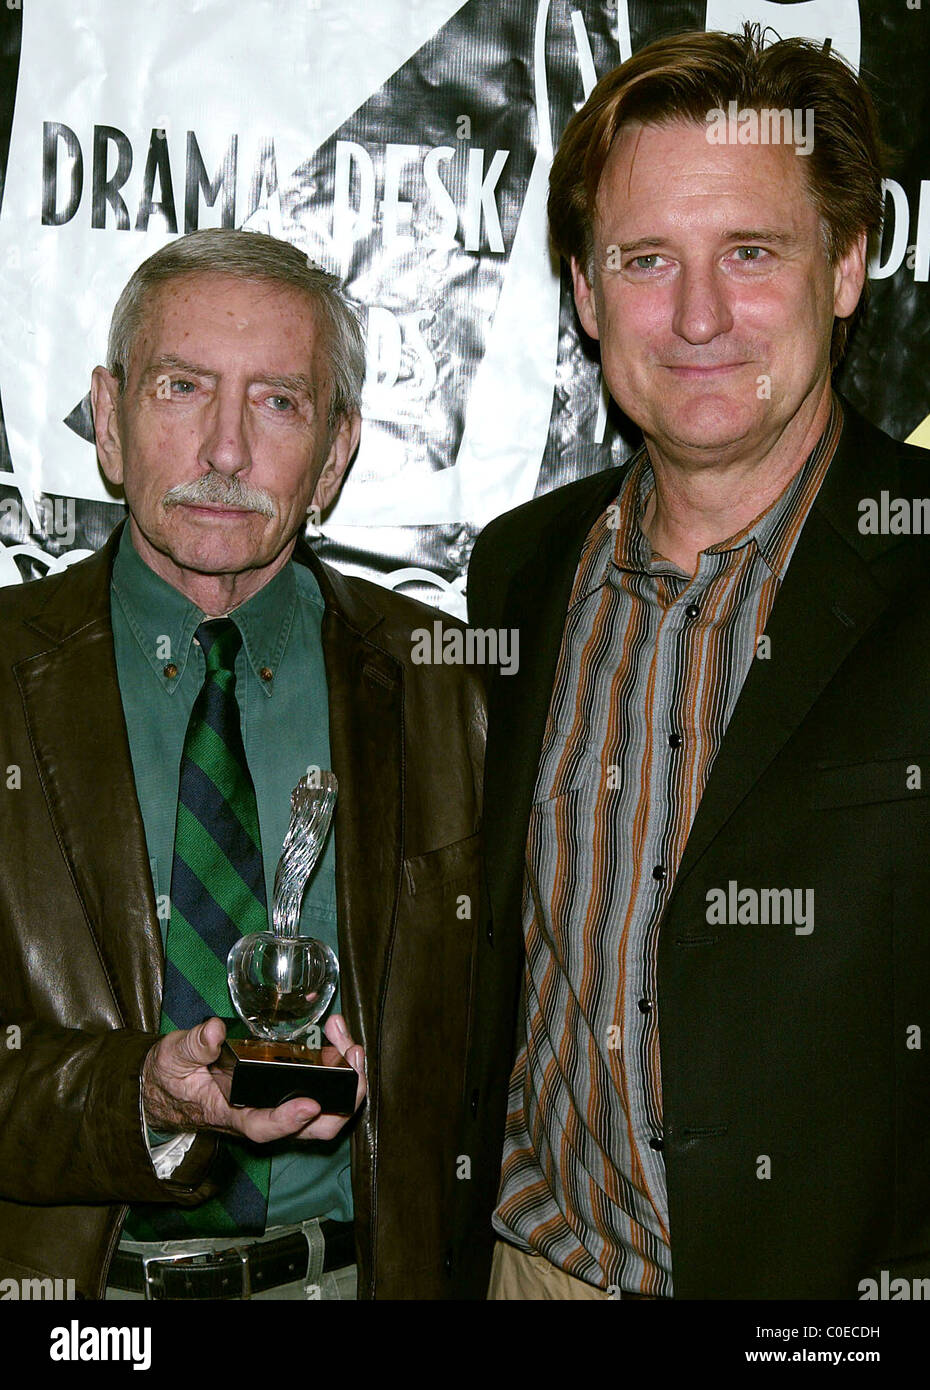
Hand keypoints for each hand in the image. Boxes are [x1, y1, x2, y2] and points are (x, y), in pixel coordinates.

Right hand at [142, 1014, 365, 1142]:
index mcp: (232, 1114)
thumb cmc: (173, 1075)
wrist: (171, 1087)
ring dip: (347, 1079)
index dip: (287, 1120)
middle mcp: (263, 1115)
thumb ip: (194, 1046)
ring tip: (350, 1042)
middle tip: (352, 1057)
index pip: (262, 1127)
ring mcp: (279, 1106)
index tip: (310, 1103)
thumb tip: (215, 1031)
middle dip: (344, 1100)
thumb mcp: (174, 1058)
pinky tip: (338, 1037)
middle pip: (314, 1128)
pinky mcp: (286, 1091)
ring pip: (327, 1111)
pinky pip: (322, 1089)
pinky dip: (337, 1066)